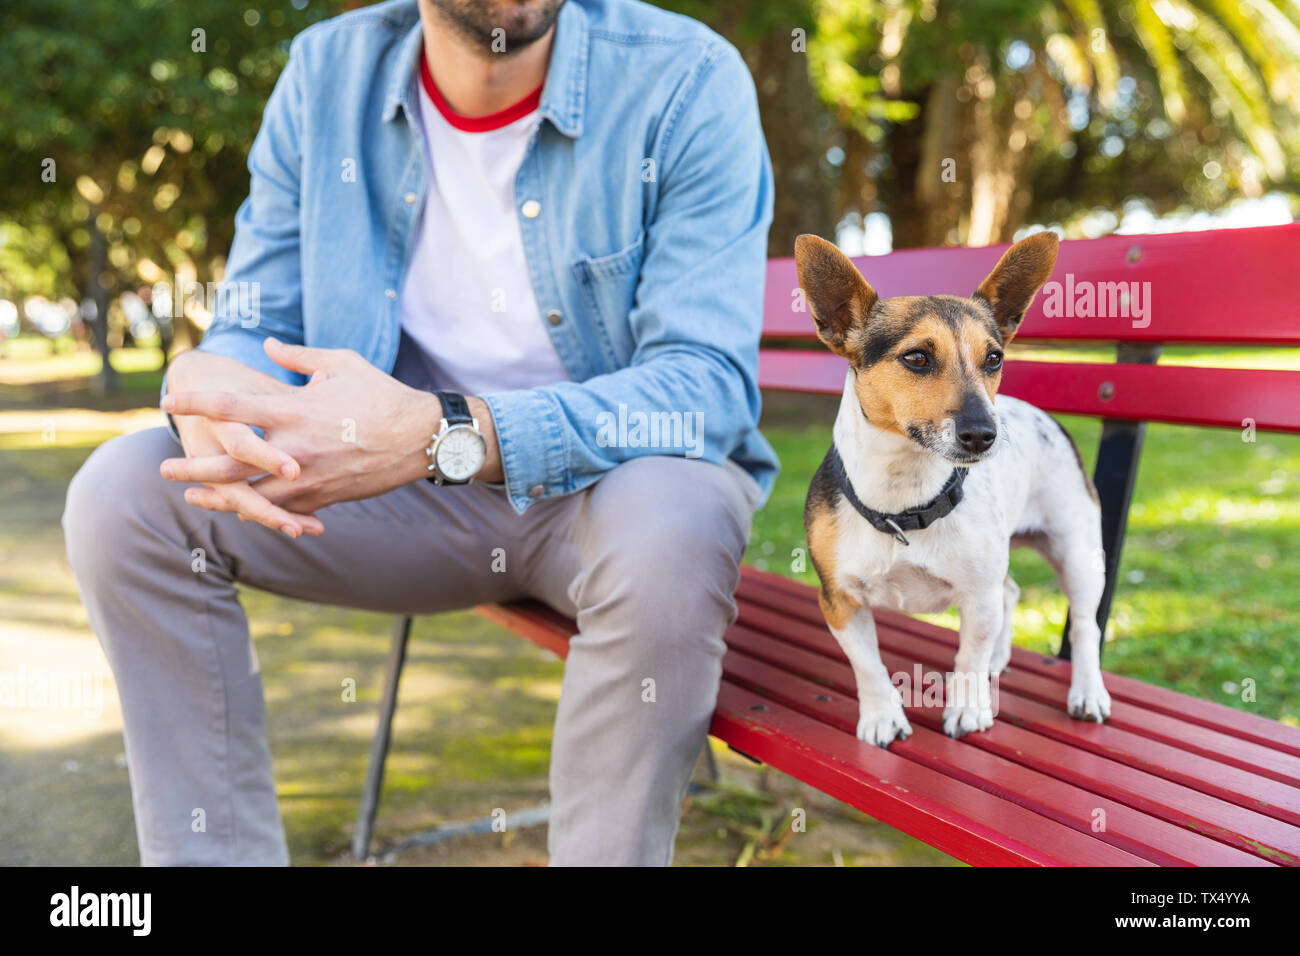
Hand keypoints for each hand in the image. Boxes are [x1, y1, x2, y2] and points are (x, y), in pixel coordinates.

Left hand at [161, 339, 497, 522]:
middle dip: (194, 466)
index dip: (196, 403)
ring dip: (218, 496)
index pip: (232, 406)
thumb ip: (299, 356)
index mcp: (295, 410)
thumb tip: (267, 345)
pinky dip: (259, 509)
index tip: (168, 400)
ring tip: (193, 496)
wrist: (422, 439)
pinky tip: (240, 509)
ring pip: (252, 495)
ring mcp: (309, 477)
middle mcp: (295, 448)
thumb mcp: (342, 364)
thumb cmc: (383, 394)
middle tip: (164, 466)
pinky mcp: (324, 497)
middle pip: (231, 464)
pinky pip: (283, 508)